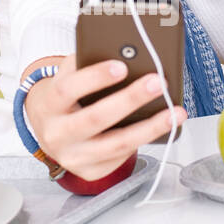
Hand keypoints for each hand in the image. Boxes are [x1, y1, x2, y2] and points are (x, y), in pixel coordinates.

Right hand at [22, 53, 186, 180]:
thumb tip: (124, 52)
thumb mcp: (67, 77)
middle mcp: (57, 134)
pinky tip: (162, 128)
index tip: (122, 66)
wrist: (48, 129)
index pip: (68, 89)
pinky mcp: (89, 171)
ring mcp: (73, 157)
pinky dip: (144, 140)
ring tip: (175, 112)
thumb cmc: (65, 98)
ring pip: (116, 144)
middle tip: (157, 83)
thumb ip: (87, 64)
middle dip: (130, 99)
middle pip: (96, 118)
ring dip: (150, 128)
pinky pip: (121, 157)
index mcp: (48, 105)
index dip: (94, 78)